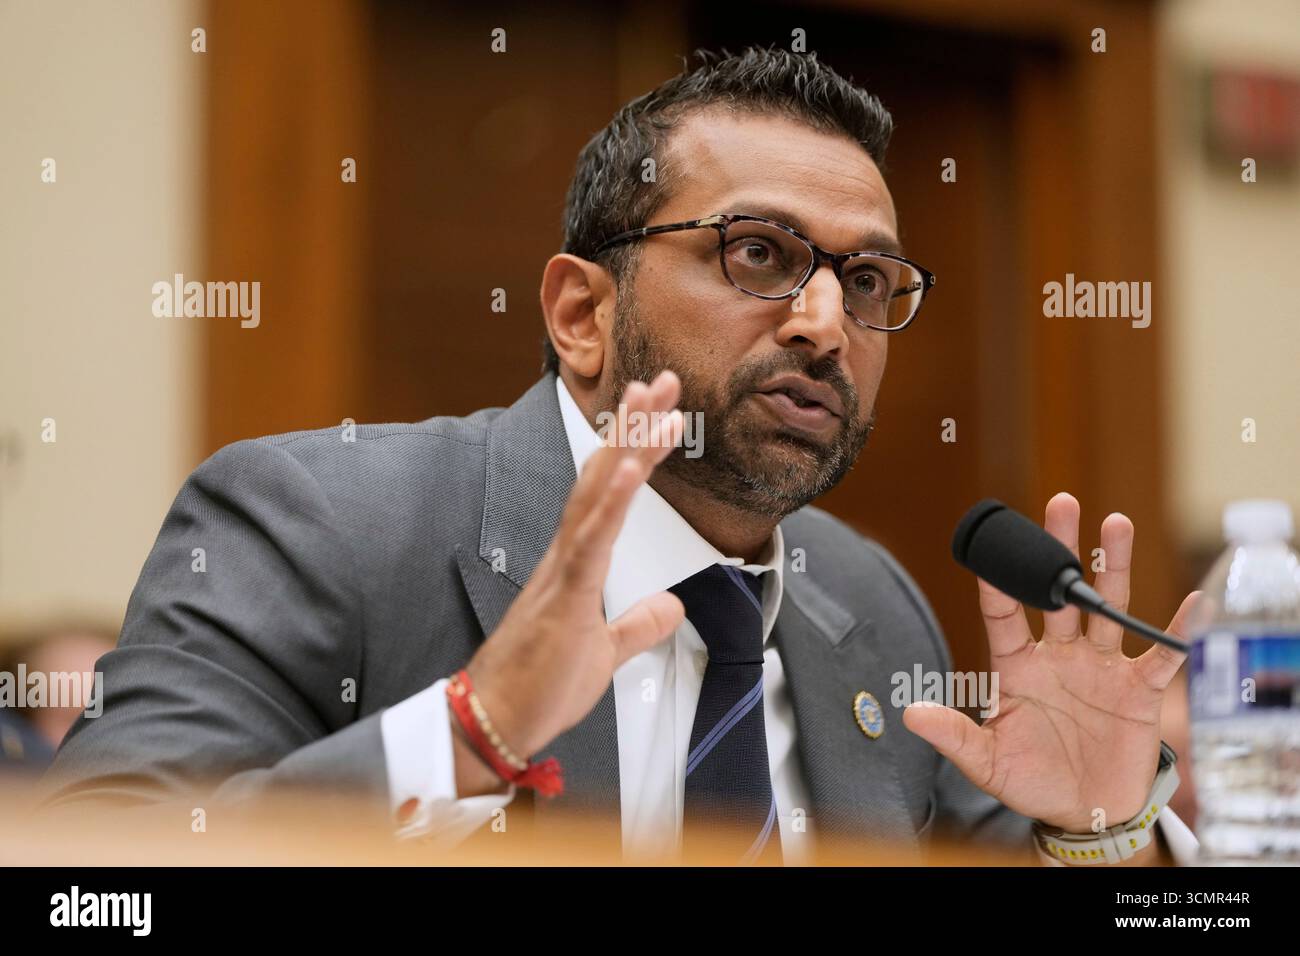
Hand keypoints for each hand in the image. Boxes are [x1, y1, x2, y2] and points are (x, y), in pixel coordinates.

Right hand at [462, 371, 686, 767]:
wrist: (494, 723)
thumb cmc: (540, 686)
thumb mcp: (605, 652)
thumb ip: (637, 624)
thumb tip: (673, 606)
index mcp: (576, 561)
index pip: (611, 491)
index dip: (637, 450)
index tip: (665, 413)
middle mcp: (566, 552)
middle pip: (604, 473)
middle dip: (634, 425)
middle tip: (664, 379)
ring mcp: (561, 568)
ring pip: (597, 492)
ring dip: (627, 443)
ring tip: (653, 400)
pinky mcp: (564, 595)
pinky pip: (591, 539)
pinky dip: (613, 500)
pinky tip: (632, 466)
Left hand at [902, 492, 1197, 833]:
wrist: (1083, 814)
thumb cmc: (1031, 781)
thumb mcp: (986, 762)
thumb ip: (953, 736)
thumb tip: (910, 713)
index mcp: (1018, 667)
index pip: (1003, 614)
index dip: (997, 583)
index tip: (991, 549)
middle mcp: (1059, 656)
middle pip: (1059, 594)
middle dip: (1060, 549)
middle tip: (1060, 503)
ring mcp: (1100, 667)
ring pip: (1106, 607)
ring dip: (1112, 567)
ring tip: (1114, 522)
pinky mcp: (1137, 690)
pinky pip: (1160, 656)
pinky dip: (1176, 633)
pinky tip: (1193, 603)